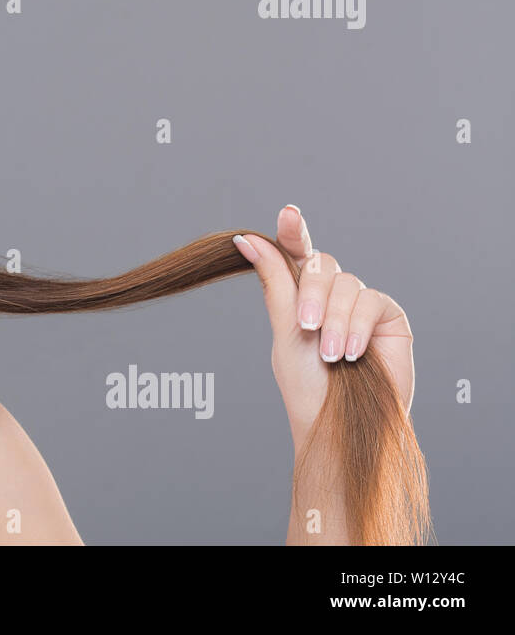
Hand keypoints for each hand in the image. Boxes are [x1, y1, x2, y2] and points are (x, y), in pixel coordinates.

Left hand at [233, 205, 415, 449]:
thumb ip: (274, 280)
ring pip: (345, 282)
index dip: (292, 232)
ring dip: (333, 319)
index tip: (288, 213)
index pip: (295, 255)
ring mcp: (359, 303)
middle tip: (306, 327)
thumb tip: (247, 239)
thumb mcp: (284, 329)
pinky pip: (371, 299)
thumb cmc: (306, 382)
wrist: (337, 422)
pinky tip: (353, 351)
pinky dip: (356, 325)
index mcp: (299, 295)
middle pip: (318, 265)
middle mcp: (329, 294)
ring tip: (332, 353)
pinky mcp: (387, 316)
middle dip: (309, 294)